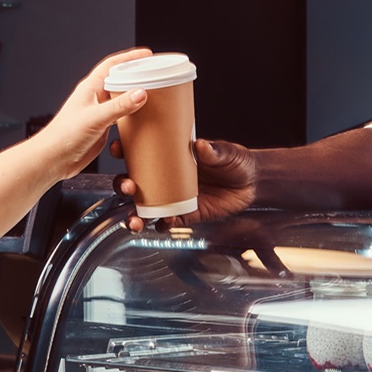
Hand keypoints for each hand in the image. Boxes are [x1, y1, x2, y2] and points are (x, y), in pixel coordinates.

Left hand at [34, 48, 150, 179]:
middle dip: (136, 76)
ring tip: (153, 97)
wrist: (54, 159)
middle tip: (155, 76)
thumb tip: (141, 93)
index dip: (130, 57)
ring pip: (121, 99)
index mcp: (90, 88)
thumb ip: (119, 106)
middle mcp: (94, 98)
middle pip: (119, 80)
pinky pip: (120, 118)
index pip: (112, 64)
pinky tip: (140, 122)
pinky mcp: (101, 128)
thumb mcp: (96, 118)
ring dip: (135, 98)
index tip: (147, 54)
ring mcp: (98, 113)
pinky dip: (131, 117)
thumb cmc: (65, 135)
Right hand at [112, 137, 259, 229]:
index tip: (118, 149)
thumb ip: (214, 151)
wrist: (253, 184)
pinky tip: (163, 223)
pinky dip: (161, 225)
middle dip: (124, 186)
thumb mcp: (227, 153)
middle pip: (134, 182)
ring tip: (135, 220)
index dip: (125, 150)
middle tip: (128, 187)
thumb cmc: (237, 162)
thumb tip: (202, 146)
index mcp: (169, 156)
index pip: (141, 152)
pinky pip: (166, 222)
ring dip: (135, 214)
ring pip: (144, 207)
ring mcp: (173, 197)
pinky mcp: (185, 214)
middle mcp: (166, 177)